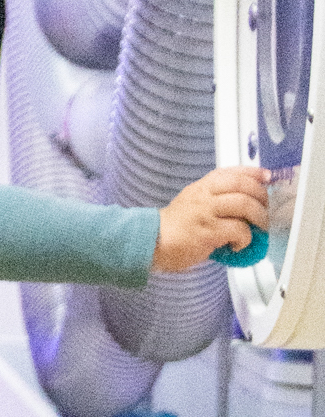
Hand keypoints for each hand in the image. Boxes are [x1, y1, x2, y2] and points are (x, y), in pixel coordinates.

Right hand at [154, 166, 269, 272]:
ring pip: (245, 205)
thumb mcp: (191, 203)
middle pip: (243, 185)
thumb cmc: (173, 229)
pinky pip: (239, 230)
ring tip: (258, 228)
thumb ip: (213, 198)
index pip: (232, 172)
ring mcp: (205, 213)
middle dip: (262, 197)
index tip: (267, 177)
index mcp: (200, 187)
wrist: (150, 243)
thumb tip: (243, 202)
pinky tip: (239, 245)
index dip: (254, 173)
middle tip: (264, 210)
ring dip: (259, 217)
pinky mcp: (208, 232)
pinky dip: (246, 239)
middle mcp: (203, 196)